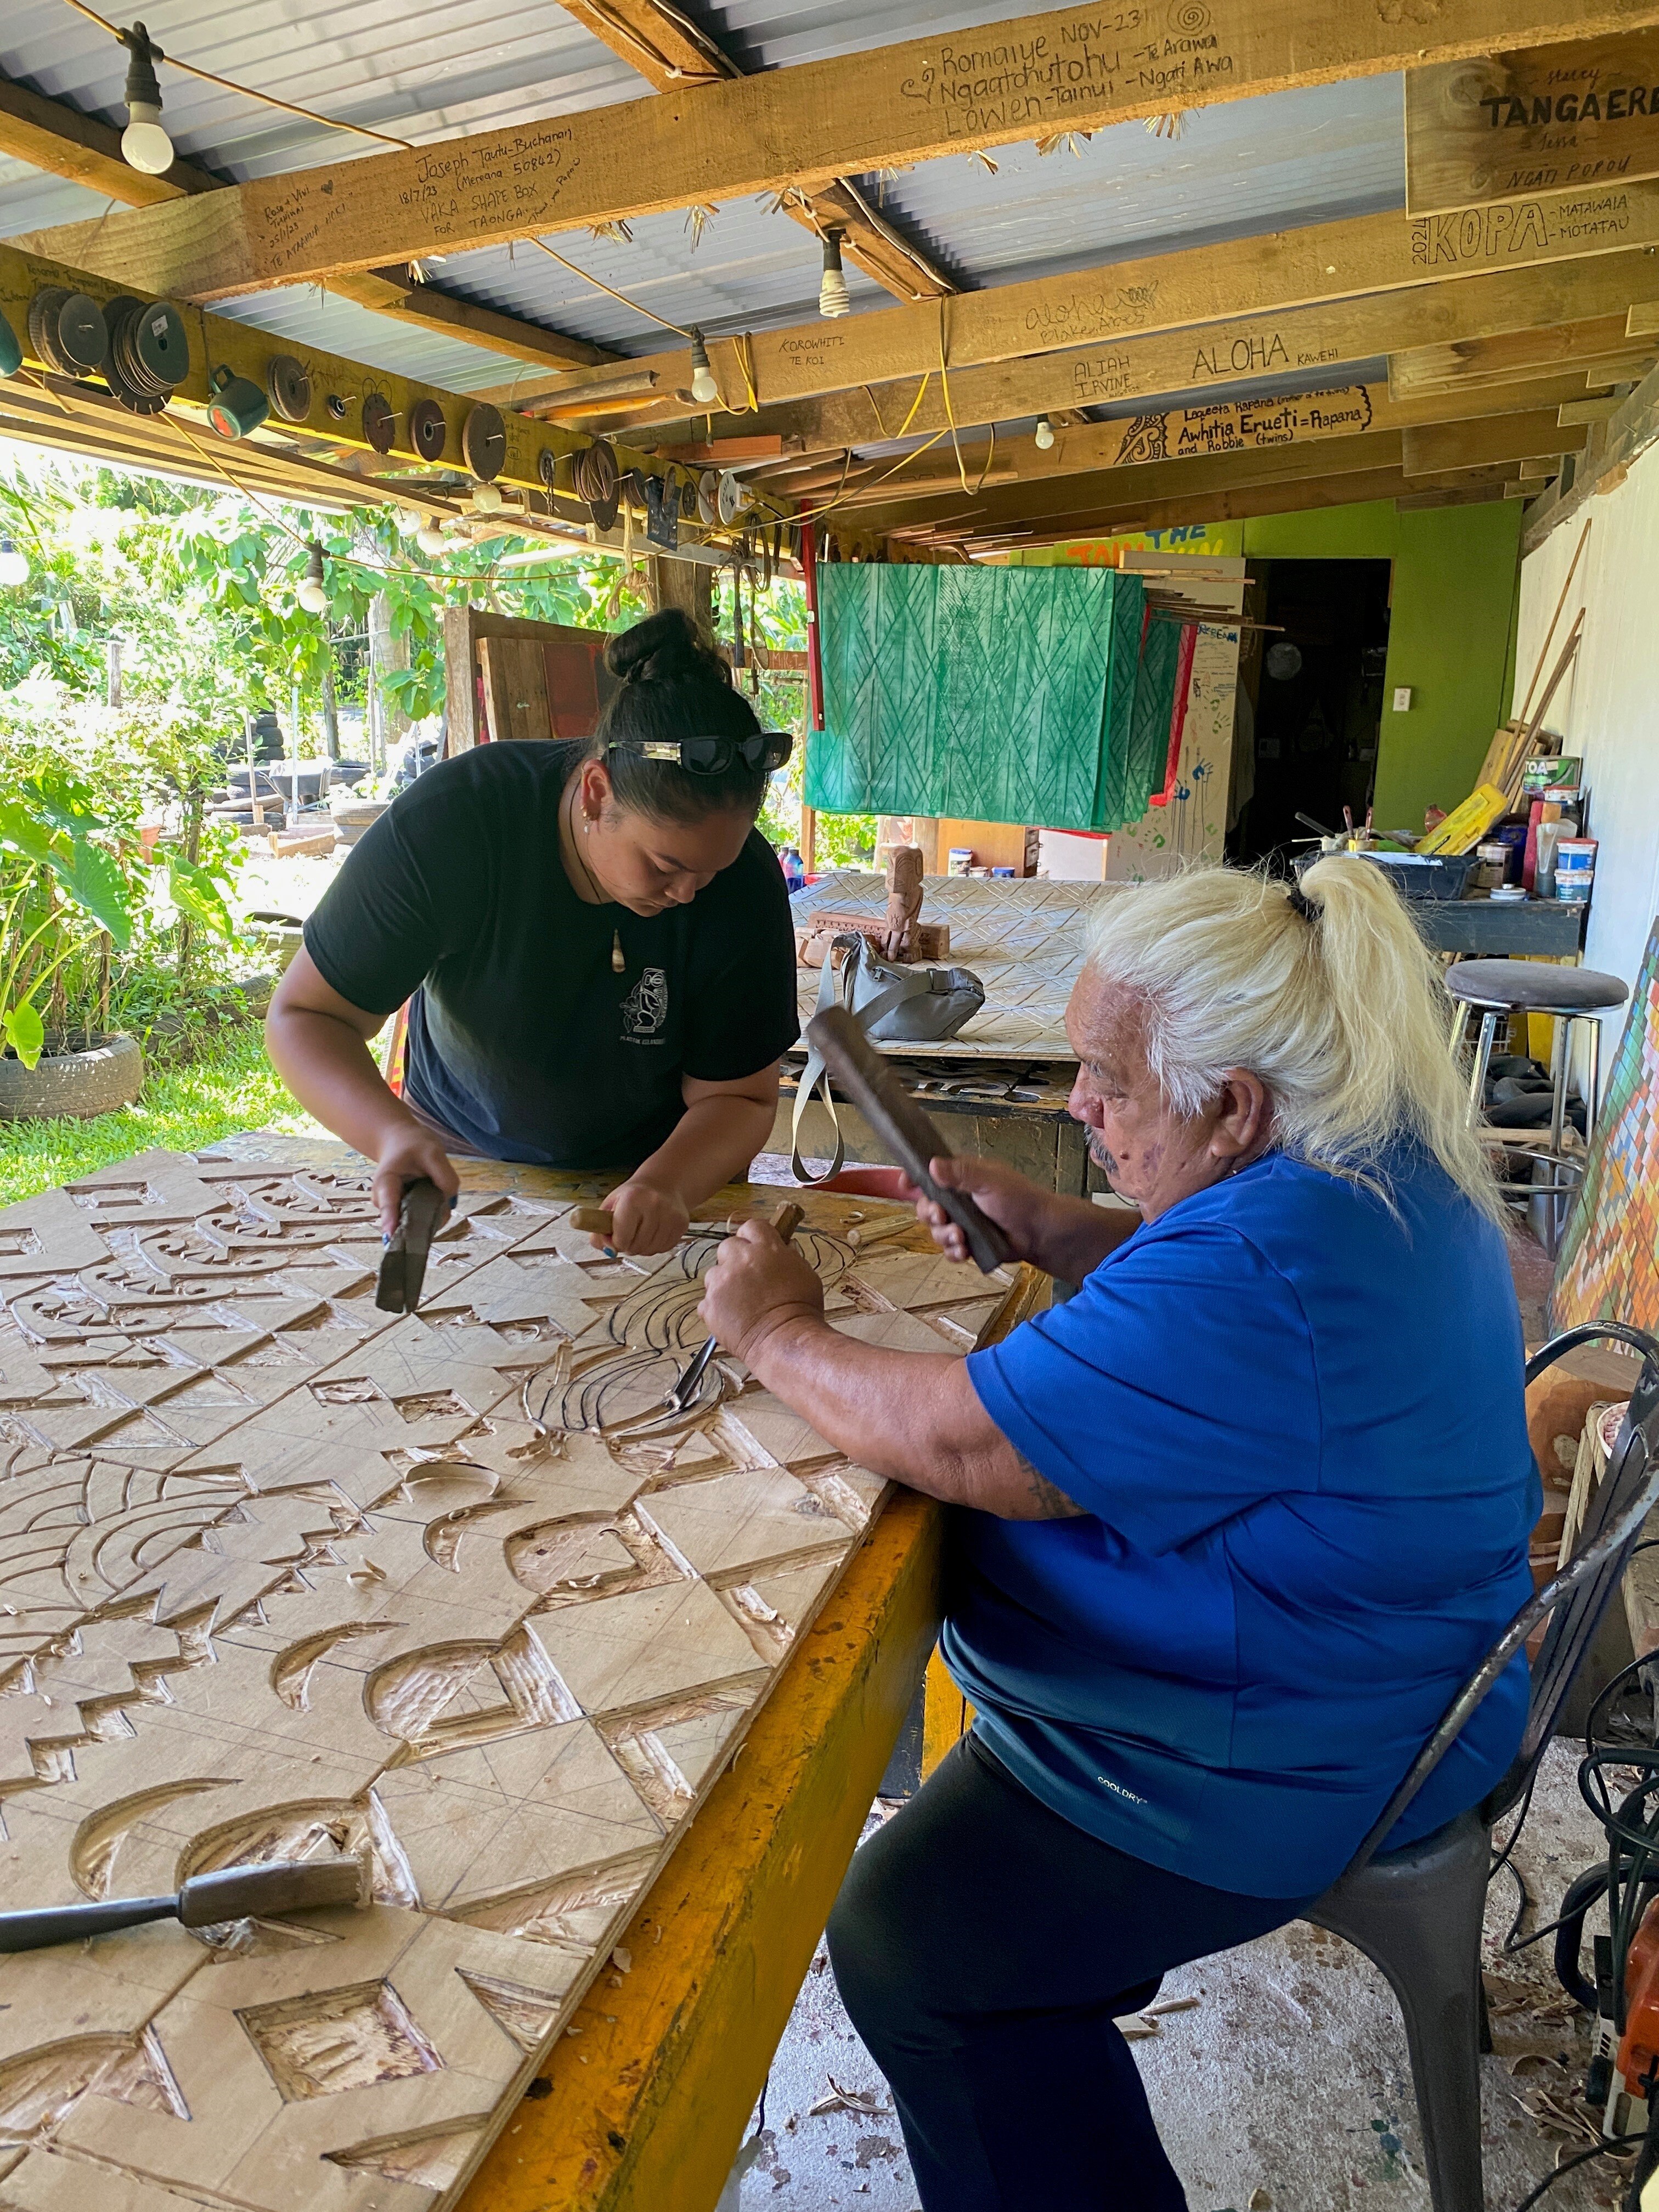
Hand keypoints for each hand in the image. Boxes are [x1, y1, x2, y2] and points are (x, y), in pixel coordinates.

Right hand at [372, 1123, 459, 1236]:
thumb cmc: (413, 1145)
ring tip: (437, 1195)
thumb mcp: (433, 1152)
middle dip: (421, 1224)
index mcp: (386, 1182)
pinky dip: (431, 1215)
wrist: (401, 1142)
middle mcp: (385, 1201)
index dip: (390, 1220)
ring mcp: (394, 1209)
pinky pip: (420, 1221)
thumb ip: (444, 1176)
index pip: (387, 1203)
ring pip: (414, 1223)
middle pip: (402, 1221)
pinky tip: (436, 1201)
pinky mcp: (404, 1213)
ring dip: (431, 1217)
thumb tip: (450, 1203)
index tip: (391, 1236)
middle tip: (440, 1210)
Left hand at [600, 1177, 689, 1255]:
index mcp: (632, 1199)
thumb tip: (608, 1251)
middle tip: (628, 1232)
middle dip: (628, 1245)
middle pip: (635, 1247)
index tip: (615, 1235)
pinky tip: (654, 1231)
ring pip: (650, 1251)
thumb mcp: (610, 1206)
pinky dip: (655, 1245)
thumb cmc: (633, 1196)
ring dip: (642, 1247)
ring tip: (641, 1231)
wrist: (663, 1184)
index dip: (615, 1241)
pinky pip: (664, 1249)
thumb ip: (600, 1229)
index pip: (621, 1239)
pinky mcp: (682, 1224)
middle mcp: (654, 1205)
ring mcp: (671, 1215)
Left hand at [699, 1216, 824, 1365]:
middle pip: (728, 1247)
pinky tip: (733, 1318)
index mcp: (765, 1248)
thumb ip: (787, 1257)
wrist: (784, 1341)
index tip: (758, 1249)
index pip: (752, 1226)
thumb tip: (780, 1250)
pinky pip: (707, 1301)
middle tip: (749, 1279)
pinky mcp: (709, 1306)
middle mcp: (739, 1260)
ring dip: (724, 1284)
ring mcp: (720, 1283)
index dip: (754, 1237)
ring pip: (714, 1274)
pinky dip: (717, 1307)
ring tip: (741, 1302)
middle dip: (736, 1259)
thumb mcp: (805, 1273)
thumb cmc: (802, 1309)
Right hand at [910, 1155, 1056, 1267]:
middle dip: (929, 1214)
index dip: (913, 1180)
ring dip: (944, 1235)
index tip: (906, 1184)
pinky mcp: (968, 1244)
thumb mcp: (989, 1179)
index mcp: (959, 1178)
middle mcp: (956, 1201)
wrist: (1039, 1231)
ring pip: (935, 1231)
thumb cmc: (1018, 1198)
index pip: (928, 1176)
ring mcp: (961, 1223)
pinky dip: (953, 1252)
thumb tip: (931, 1165)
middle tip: (940, 1216)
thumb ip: (960, 1172)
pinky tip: (964, 1251)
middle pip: (926, 1207)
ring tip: (961, 1237)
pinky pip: (949, 1250)